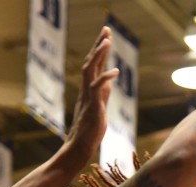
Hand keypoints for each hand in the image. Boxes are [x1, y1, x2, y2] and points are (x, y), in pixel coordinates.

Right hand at [65, 27, 118, 160]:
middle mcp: (86, 91)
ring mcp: (88, 98)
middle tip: (106, 29)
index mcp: (88, 91)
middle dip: (99, 45)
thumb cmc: (89, 132)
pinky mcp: (92, 107)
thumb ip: (103, 93)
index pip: (94, 66)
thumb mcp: (100, 107)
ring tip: (107, 41)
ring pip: (91, 71)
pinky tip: (116, 72)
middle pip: (91, 62)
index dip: (100, 51)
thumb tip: (110, 80)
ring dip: (99, 55)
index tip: (106, 36)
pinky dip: (106, 78)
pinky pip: (97, 88)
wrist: (79, 148)